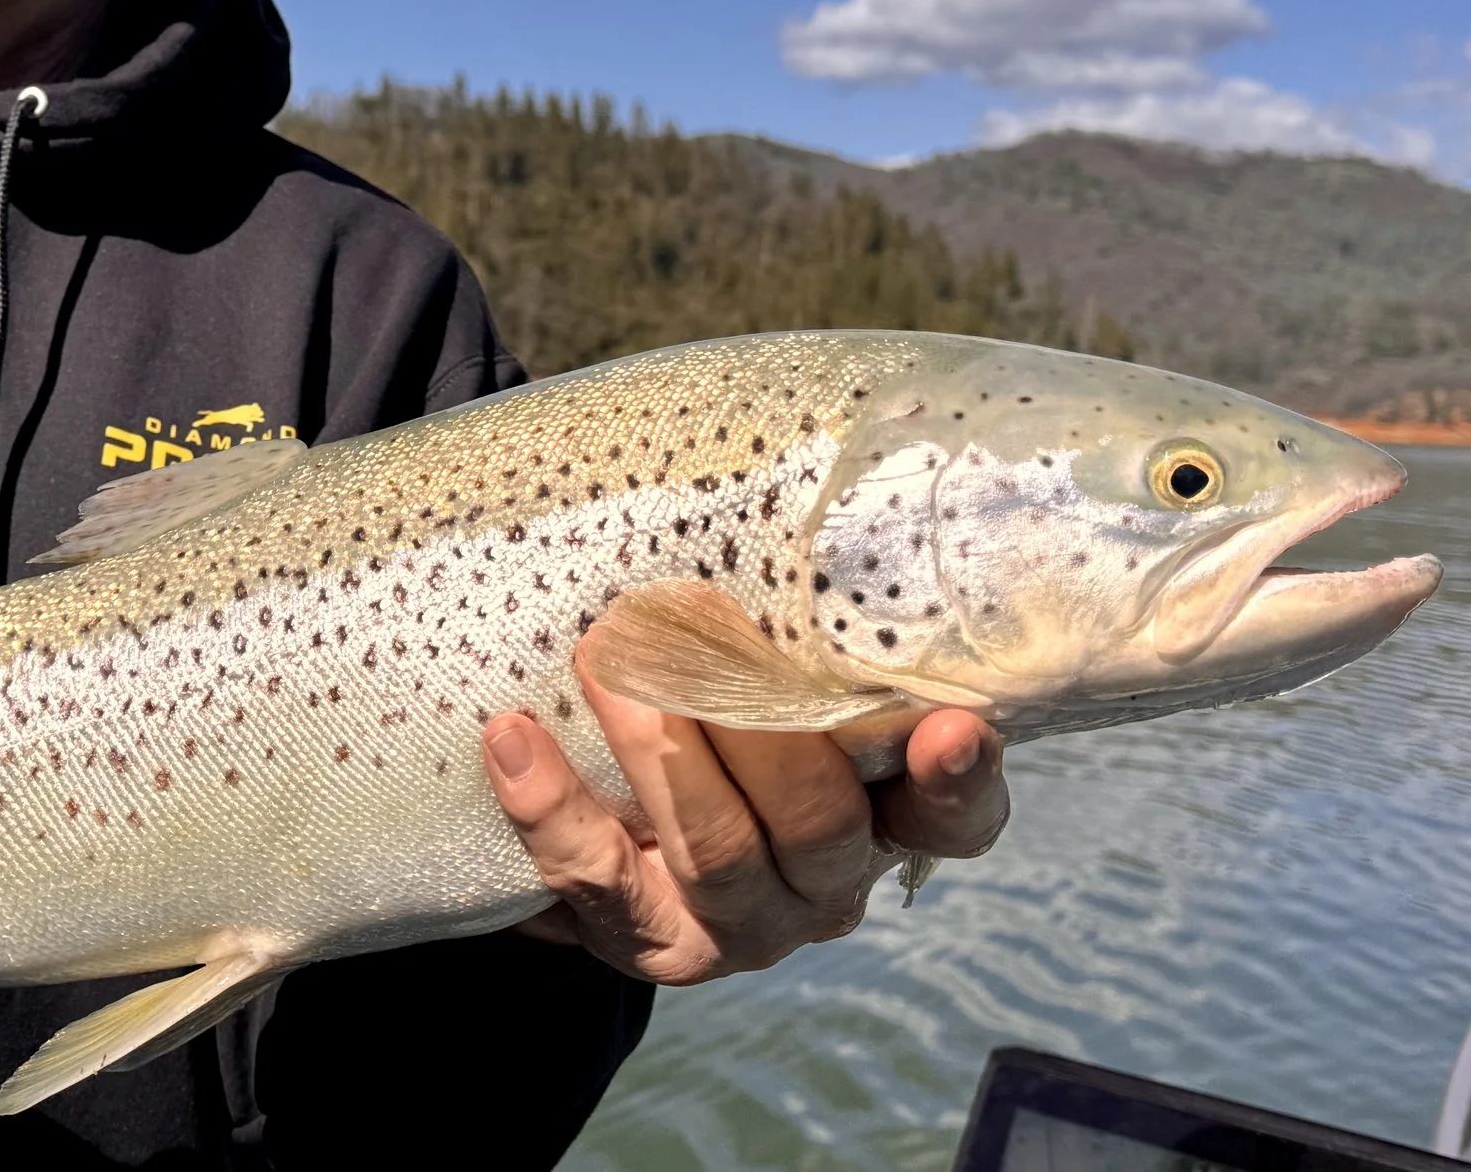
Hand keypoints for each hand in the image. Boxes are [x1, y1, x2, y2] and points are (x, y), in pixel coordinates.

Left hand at [481, 667, 1007, 983]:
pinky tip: (512, 738)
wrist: (609, 839)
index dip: (959, 779)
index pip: (952, 817)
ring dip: (655, 747)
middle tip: (692, 615)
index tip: (954, 726)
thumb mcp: (766, 691)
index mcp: (882, 816)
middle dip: (752, 718)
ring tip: (602, 662)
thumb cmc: (714, 731)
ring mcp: (742, 926)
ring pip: (715, 849)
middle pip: (816, 821)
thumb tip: (761, 525)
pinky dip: (550, 803)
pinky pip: (598, 878)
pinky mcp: (646, 944)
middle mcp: (828, 883)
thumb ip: (789, 646)